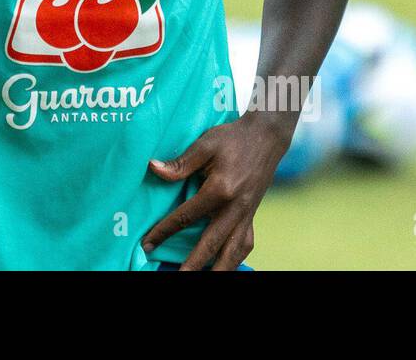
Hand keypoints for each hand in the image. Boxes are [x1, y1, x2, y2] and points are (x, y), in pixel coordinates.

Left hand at [140, 112, 292, 270]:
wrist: (266, 137)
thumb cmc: (233, 138)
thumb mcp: (205, 144)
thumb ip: (180, 163)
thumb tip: (153, 168)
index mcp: (220, 189)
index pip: (187, 216)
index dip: (165, 231)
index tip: (148, 244)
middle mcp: (235, 207)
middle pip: (211, 243)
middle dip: (194, 263)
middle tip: (179, 276)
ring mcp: (246, 214)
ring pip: (233, 250)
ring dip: (219, 268)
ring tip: (205, 278)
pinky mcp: (253, 215)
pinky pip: (245, 243)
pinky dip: (236, 258)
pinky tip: (226, 265)